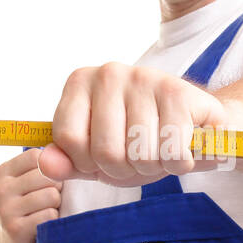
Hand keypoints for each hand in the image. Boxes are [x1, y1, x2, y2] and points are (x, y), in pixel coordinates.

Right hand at [0, 148, 63, 242]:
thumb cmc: (29, 215)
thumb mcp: (26, 187)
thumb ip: (40, 167)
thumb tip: (64, 148)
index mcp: (1, 173)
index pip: (38, 156)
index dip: (51, 170)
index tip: (44, 186)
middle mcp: (0, 189)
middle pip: (48, 174)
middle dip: (55, 190)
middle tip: (44, 206)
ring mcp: (5, 209)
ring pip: (52, 194)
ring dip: (55, 208)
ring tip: (43, 217)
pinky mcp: (15, 229)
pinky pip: (50, 215)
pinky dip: (53, 223)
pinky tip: (42, 230)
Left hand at [37, 63, 231, 186]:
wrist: (196, 123)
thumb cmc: (139, 139)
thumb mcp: (95, 155)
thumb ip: (68, 163)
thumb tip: (46, 164)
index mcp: (80, 82)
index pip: (68, 140)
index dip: (88, 164)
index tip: (103, 157)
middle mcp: (109, 72)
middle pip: (104, 152)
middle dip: (124, 170)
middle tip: (138, 159)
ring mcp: (144, 77)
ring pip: (140, 155)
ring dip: (155, 168)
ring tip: (161, 152)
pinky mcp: (179, 91)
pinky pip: (172, 152)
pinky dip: (180, 164)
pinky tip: (183, 148)